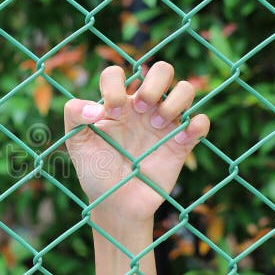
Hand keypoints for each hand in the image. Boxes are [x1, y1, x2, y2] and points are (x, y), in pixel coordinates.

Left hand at [64, 61, 209, 221]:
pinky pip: (201, 122)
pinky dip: (196, 125)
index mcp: (118, 104)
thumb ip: (74, 116)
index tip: (110, 112)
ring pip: (186, 89)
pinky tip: (179, 140)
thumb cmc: (96, 172)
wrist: (115, 204)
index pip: (117, 73)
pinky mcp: (182, 144)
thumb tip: (94, 107)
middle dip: (154, 83)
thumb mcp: (77, 144)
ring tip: (157, 124)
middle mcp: (144, 109)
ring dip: (175, 101)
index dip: (114, 85)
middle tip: (141, 109)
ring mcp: (165, 124)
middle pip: (162, 70)